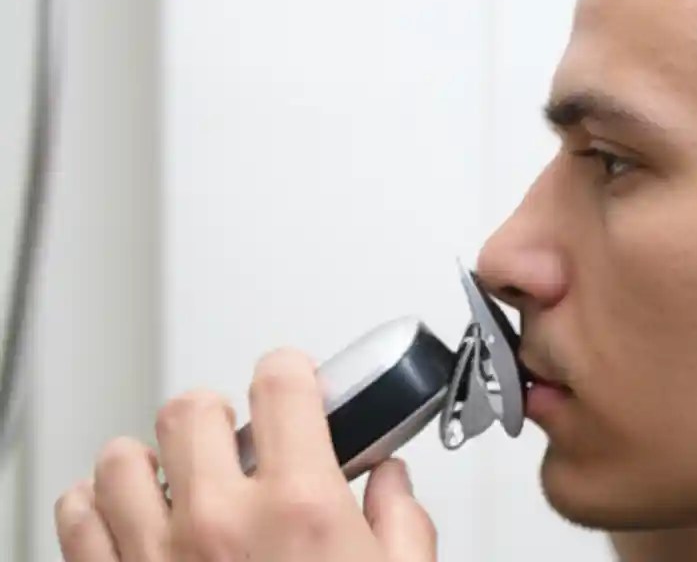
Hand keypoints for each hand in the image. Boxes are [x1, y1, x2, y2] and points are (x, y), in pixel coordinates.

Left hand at [54, 348, 437, 560]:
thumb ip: (401, 522)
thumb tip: (390, 483)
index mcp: (300, 508)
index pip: (280, 382)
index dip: (291, 372)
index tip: (293, 383)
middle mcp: (220, 520)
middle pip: (192, 406)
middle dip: (220, 413)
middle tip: (239, 442)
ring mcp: (155, 555)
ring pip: (120, 457)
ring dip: (151, 459)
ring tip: (178, 480)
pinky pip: (76, 514)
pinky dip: (96, 506)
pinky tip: (131, 518)